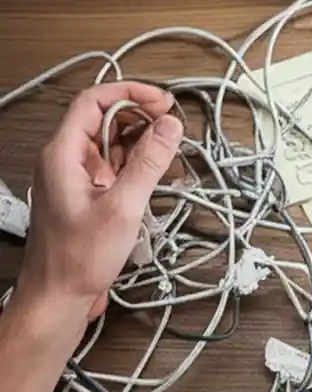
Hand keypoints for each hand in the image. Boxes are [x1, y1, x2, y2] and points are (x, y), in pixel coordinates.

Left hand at [16, 83, 180, 320]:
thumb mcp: (122, 208)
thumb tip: (171, 128)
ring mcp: (76, 178)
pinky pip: (113, 167)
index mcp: (63, 154)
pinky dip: (137, 165)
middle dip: (140, 116)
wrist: (59, 297)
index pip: (93, 102)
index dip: (129, 94)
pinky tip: (157, 173)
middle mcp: (66, 161)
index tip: (162, 101)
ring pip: (111, 143)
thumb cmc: (78, 259)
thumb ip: (149, 163)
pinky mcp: (87, 196)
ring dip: (141, 141)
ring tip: (171, 150)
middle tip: (173, 125)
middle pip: (103, 119)